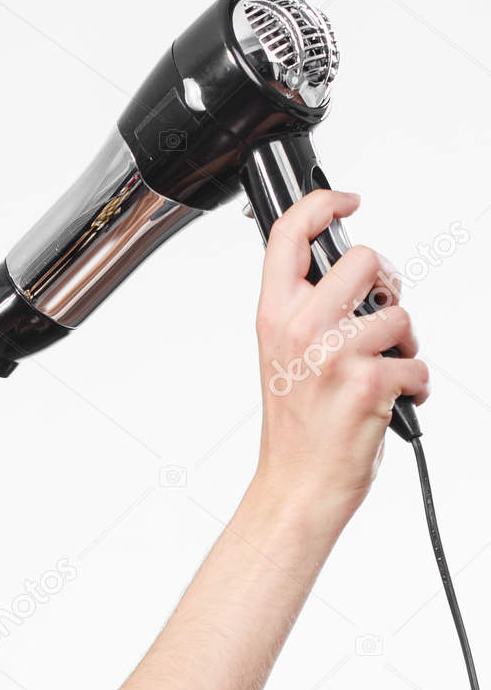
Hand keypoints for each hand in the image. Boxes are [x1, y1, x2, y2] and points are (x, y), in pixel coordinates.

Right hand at [252, 188, 429, 525]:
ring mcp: (336, 355)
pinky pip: (418, 364)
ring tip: (382, 373)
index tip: (345, 202)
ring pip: (399, 313)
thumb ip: (301, 311)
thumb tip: (344, 275)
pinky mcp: (371, 382)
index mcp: (273, 317)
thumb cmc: (294, 430)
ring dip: (404, 345)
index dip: (322, 204)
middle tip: (379, 313)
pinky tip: (391, 403)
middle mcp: (300, 329)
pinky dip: (415, 386)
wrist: (296, 487)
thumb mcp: (279, 358)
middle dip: (385, 284)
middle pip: (364, 258)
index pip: (289, 234)